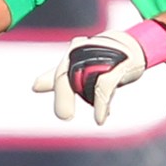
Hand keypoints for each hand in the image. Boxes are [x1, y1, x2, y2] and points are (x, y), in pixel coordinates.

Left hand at [33, 30, 147, 124]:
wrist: (131, 47)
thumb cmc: (102, 58)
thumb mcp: (79, 68)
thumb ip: (58, 77)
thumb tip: (34, 86)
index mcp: (72, 54)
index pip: (59, 74)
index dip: (55, 91)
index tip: (59, 111)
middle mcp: (83, 52)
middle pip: (67, 77)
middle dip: (64, 98)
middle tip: (65, 116)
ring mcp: (99, 57)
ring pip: (86, 82)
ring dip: (91, 102)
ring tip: (98, 117)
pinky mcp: (117, 65)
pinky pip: (104, 86)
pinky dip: (101, 105)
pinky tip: (101, 118)